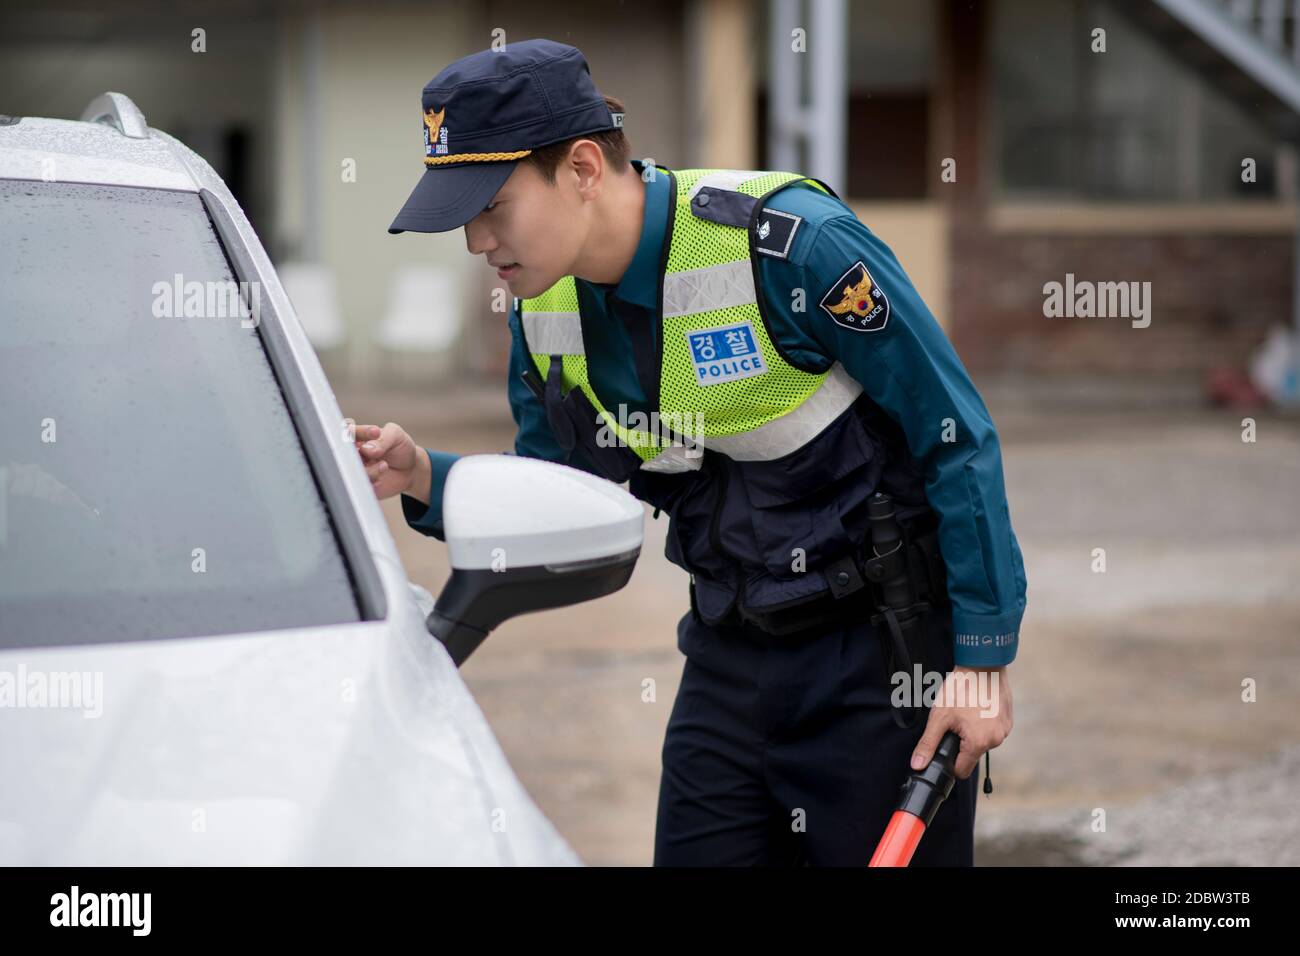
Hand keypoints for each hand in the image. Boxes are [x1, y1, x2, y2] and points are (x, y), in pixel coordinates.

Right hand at [352, 422, 428, 501]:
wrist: (409, 470)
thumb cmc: (399, 448)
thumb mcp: (396, 435)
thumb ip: (383, 439)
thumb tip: (366, 448)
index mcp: (357, 437)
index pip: (350, 432)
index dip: (360, 432)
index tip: (376, 432)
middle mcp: (352, 454)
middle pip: (345, 454)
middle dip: (359, 454)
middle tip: (374, 452)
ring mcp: (356, 471)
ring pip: (353, 472)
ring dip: (369, 470)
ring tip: (384, 465)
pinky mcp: (362, 486)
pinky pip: (361, 487)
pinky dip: (372, 482)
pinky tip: (381, 479)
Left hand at [909, 664, 1012, 779]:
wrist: (982, 664)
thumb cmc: (961, 688)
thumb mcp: (939, 717)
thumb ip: (928, 744)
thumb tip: (917, 765)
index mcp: (979, 743)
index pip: (961, 770)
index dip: (950, 762)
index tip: (944, 747)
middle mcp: (996, 741)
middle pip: (972, 755)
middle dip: (961, 743)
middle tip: (955, 722)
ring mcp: (1005, 730)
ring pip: (983, 742)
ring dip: (973, 733)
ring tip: (967, 712)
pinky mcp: (1009, 720)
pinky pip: (993, 731)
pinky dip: (984, 724)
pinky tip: (977, 708)